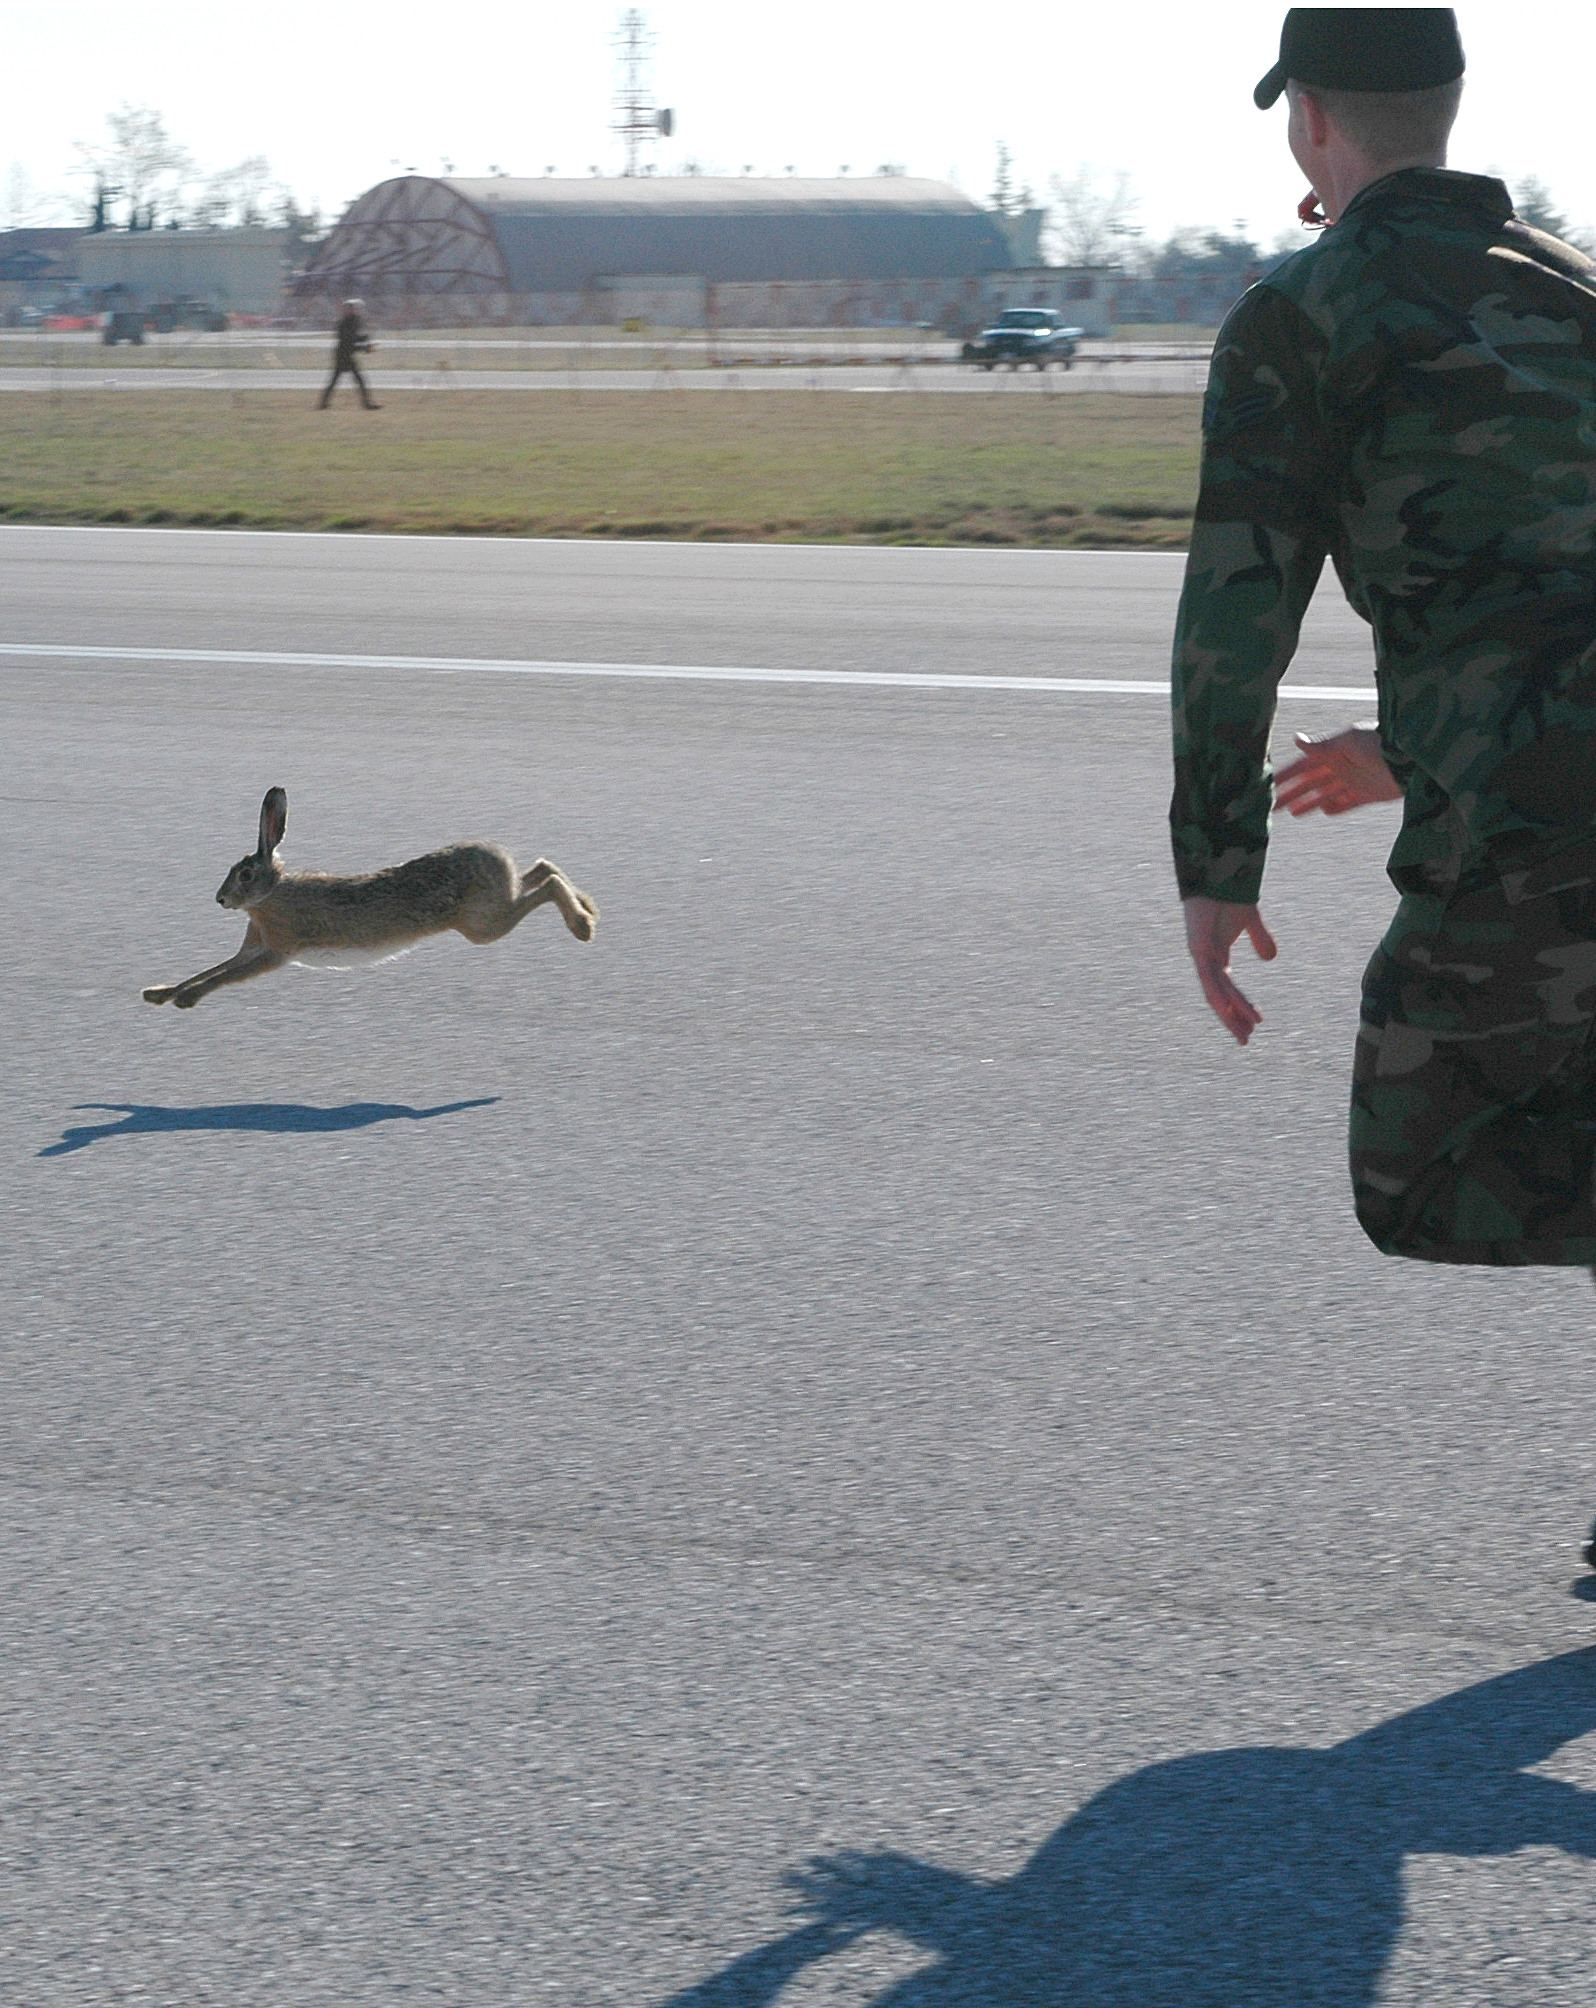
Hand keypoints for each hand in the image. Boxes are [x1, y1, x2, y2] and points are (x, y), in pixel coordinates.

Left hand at [1183, 896, 1277, 1045]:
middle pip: (1219, 998)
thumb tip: (1269, 959)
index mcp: (1217, 956)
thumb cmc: (1229, 895)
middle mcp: (1207, 960)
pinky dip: (1220, 995)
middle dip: (1232, 1020)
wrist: (1218, 873)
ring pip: (1216, 993)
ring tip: (1244, 1032)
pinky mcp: (1198, 947)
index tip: (1253, 1026)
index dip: (1239, 1009)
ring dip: (1230, 1014)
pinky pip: (1209, 977)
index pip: (1227, 990)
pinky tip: (1229, 1011)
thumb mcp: (1250, 921)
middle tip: (1245, 1040)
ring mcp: (1201, 955)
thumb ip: (1259, 939)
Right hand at [1272, 726, 1400, 816]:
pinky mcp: (1368, 794)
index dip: (1286, 776)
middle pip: (1310, 783)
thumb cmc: (1381, 743)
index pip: (1304, 766)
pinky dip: (1335, 807)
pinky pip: (1347, 803)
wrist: (1412, 760)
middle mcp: (1342, 766)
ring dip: (1308, 802)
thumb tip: (1297, 739)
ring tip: (1292, 812)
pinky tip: (1324, 811)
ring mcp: (1355, 781)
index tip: (1269, 785)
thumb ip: (1323, 745)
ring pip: (1325, 794)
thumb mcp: (1348, 741)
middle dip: (1291, 793)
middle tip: (1272, 806)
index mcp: (1335, 752)